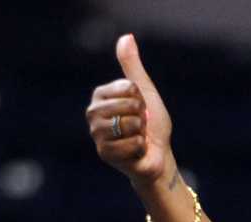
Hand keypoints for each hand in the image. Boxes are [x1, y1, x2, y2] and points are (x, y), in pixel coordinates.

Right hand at [87, 32, 172, 184]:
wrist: (157, 155)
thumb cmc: (151, 124)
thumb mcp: (144, 90)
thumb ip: (132, 66)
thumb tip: (126, 37)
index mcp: (100, 96)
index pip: (128, 87)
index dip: (140, 98)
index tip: (140, 108)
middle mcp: (93, 114)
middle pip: (129, 105)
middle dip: (141, 117)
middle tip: (139, 125)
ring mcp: (97, 134)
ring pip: (130, 124)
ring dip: (140, 132)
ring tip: (136, 137)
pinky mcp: (104, 153)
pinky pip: (133, 143)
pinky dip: (140, 147)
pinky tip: (135, 151)